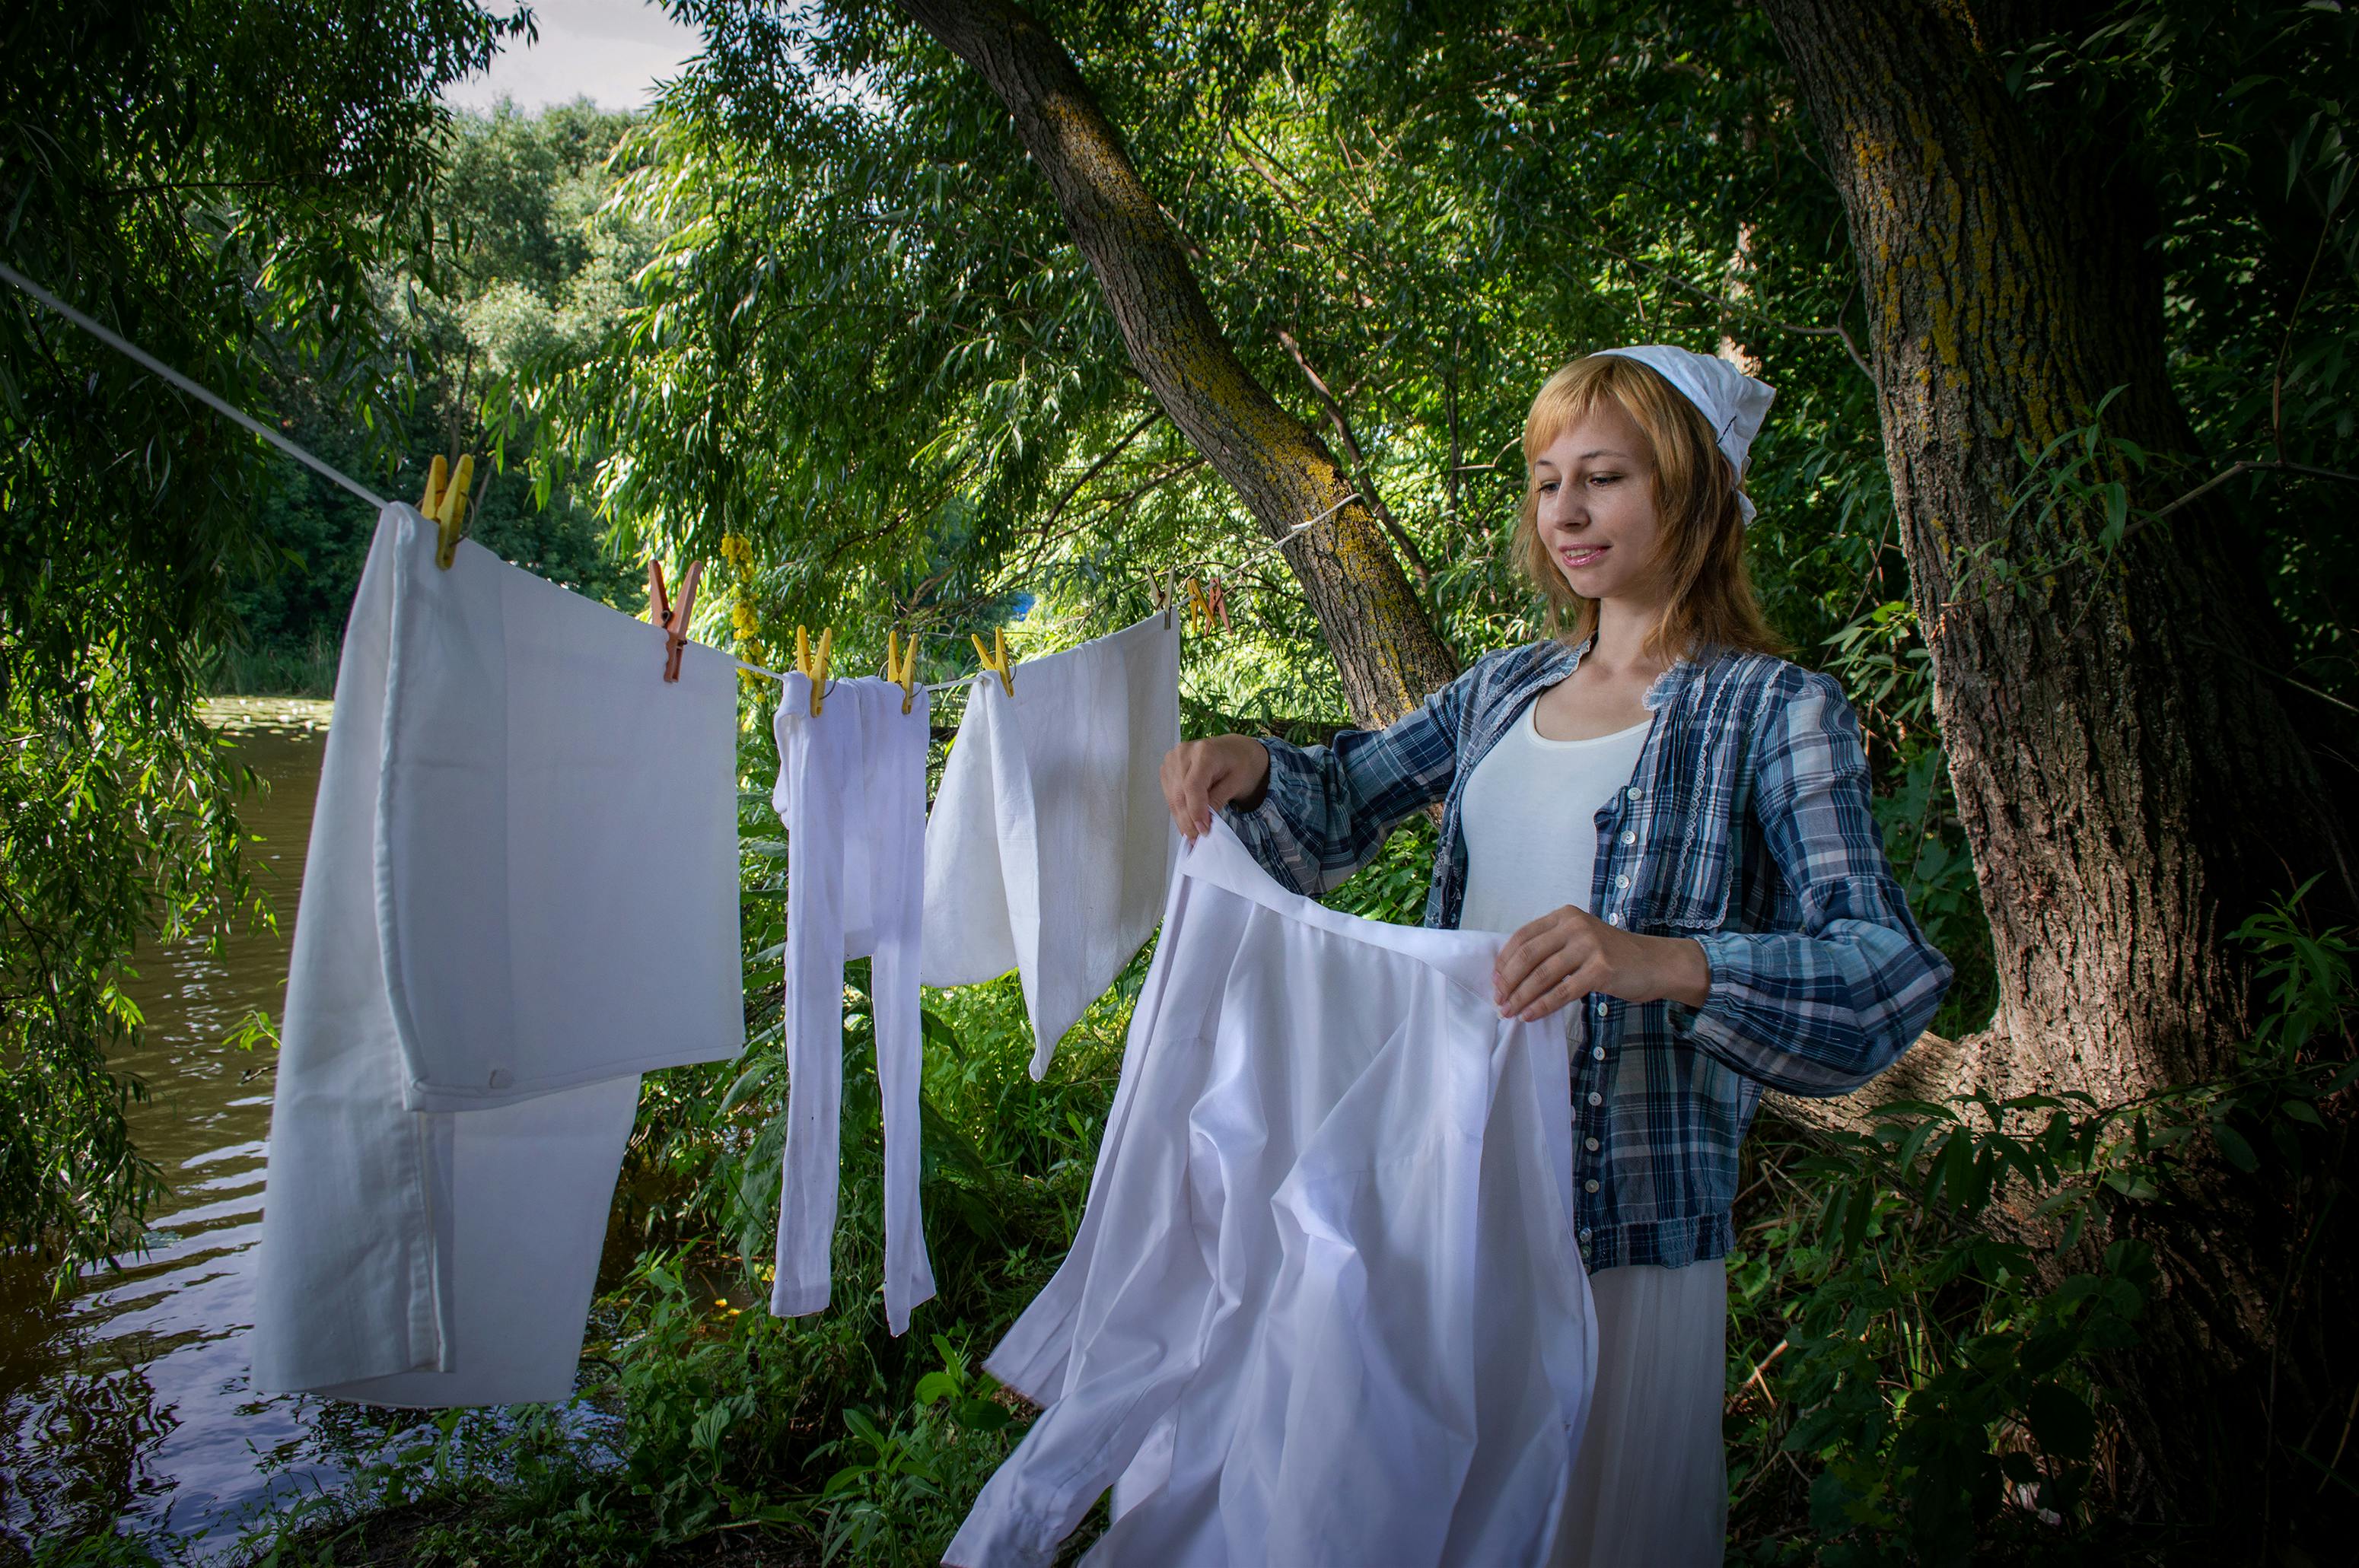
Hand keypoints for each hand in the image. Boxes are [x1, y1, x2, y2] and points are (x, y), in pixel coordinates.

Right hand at [1160, 735, 1271, 840]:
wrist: (1233, 750)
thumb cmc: (1239, 764)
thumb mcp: (1236, 782)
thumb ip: (1218, 800)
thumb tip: (1202, 823)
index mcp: (1204, 751)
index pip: (1192, 786)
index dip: (1195, 811)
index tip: (1202, 831)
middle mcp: (1184, 752)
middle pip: (1179, 793)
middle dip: (1187, 820)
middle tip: (1197, 840)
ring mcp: (1172, 758)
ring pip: (1171, 796)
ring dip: (1181, 818)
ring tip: (1192, 834)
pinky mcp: (1167, 767)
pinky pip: (1169, 794)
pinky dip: (1178, 810)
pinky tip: (1187, 820)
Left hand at [1492, 905, 1711, 1020]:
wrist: (1656, 963)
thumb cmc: (1615, 956)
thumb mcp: (1581, 941)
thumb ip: (1552, 948)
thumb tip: (1512, 975)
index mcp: (1565, 916)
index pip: (1523, 937)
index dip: (1504, 961)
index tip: (1494, 981)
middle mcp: (1575, 926)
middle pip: (1528, 956)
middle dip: (1508, 982)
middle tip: (1498, 1001)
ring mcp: (1589, 946)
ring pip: (1542, 976)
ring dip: (1521, 997)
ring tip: (1509, 1012)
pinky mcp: (1601, 969)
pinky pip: (1562, 992)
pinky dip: (1542, 1006)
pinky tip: (1530, 1016)